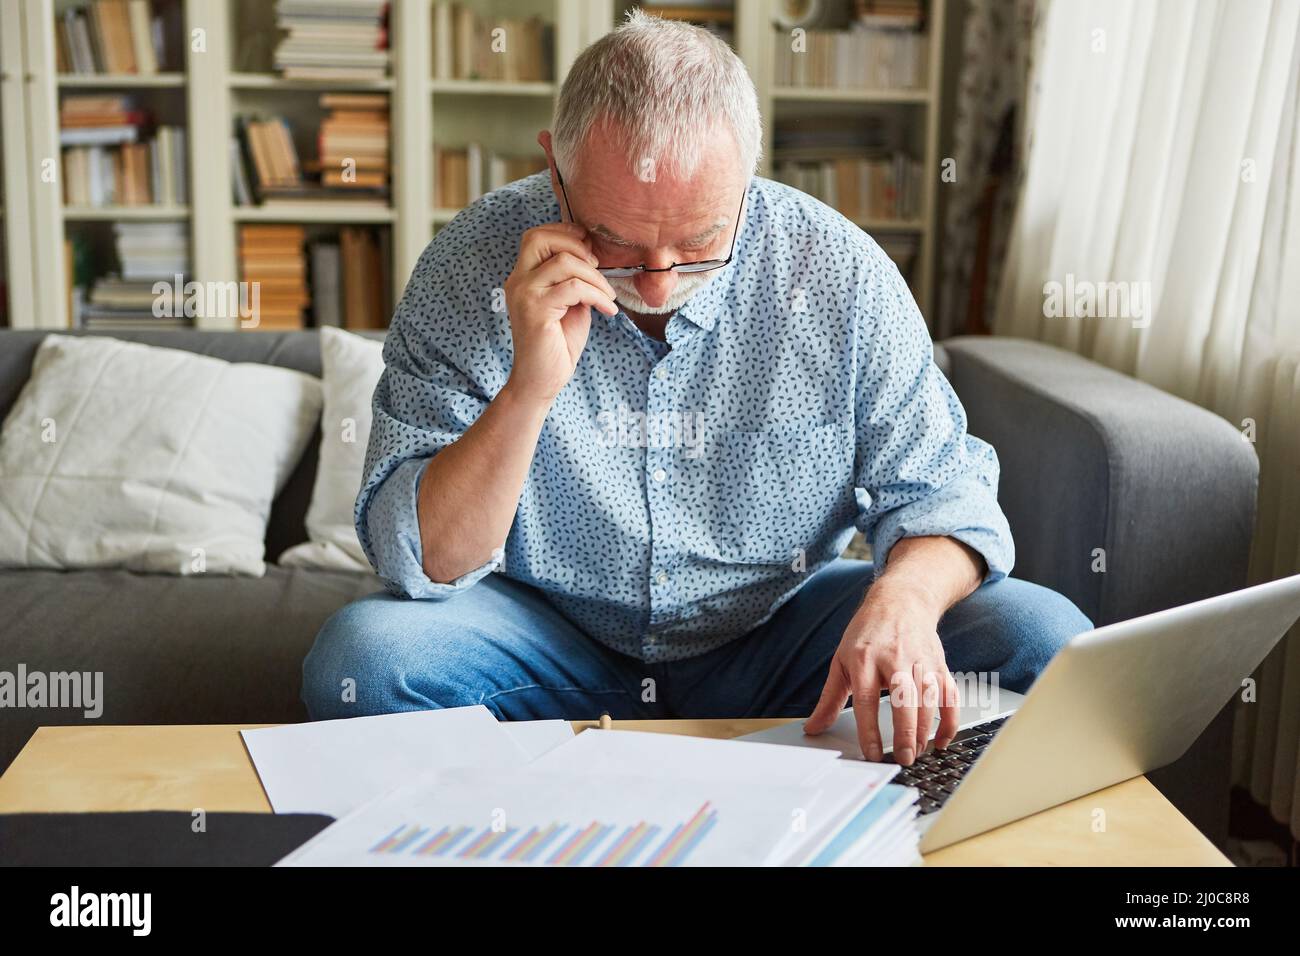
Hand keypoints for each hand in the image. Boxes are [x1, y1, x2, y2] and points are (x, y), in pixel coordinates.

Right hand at [502, 222, 618, 405]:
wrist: (542, 381)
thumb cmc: (557, 343)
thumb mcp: (569, 303)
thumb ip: (574, 279)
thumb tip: (593, 257)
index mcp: (523, 277)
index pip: (536, 236)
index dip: (565, 233)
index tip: (590, 248)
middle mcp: (517, 281)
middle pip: (540, 237)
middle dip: (576, 246)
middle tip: (597, 267)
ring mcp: (523, 294)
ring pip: (564, 262)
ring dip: (595, 277)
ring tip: (608, 296)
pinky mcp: (535, 310)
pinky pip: (573, 288)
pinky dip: (597, 295)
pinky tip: (607, 310)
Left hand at [803, 578, 960, 765]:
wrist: (901, 601)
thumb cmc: (868, 633)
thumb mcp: (841, 661)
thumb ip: (829, 698)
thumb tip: (813, 728)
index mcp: (864, 660)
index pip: (866, 700)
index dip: (869, 730)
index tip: (871, 754)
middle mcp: (895, 660)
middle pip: (903, 701)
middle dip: (905, 734)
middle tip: (902, 759)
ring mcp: (921, 662)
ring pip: (928, 701)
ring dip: (924, 731)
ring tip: (915, 752)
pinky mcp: (940, 665)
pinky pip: (950, 697)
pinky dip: (949, 720)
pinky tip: (941, 740)